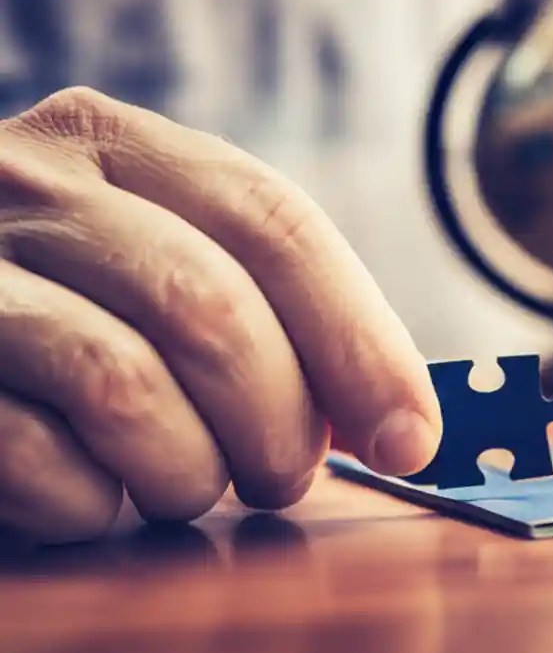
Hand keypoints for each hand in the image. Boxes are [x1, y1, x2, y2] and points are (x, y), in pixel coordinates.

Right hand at [0, 88, 438, 543]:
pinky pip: (40, 462)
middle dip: (277, 423)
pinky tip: (90, 495)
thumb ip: (263, 310)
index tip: (413, 437)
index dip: (362, 342)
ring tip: (183, 486)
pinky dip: (91, 506)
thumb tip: (397, 420)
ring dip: (187, 471)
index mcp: (119, 146)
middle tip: (281, 475)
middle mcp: (31, 186)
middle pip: (212, 310)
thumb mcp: (159, 264)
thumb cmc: (70, 309)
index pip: (276, 224)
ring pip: (128, 387)